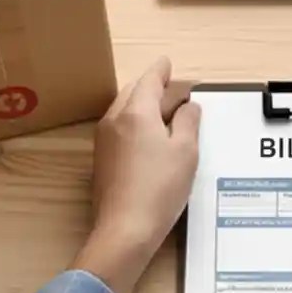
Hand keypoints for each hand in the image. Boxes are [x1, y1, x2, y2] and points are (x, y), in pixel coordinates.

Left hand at [71, 57, 200, 292]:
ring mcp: (104, 141)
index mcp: (136, 112)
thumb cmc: (159, 189)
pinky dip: (136, 124)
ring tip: (165, 111)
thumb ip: (189, 122)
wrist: (125, 229)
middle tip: (172, 88)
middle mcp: (114, 120)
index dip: (161, 70)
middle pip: (133, 92)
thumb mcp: (186, 151)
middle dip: (152, 86)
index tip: (167, 63)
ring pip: (124, 110)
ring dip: (143, 105)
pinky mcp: (102, 160)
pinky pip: (120, 129)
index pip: (149, 80)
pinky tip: (150, 138)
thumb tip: (189, 106)